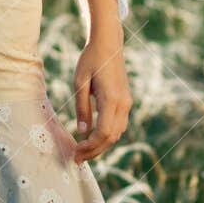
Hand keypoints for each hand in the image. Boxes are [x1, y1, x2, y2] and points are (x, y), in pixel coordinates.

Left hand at [72, 32, 130, 161]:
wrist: (108, 44)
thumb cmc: (91, 59)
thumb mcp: (80, 82)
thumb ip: (82, 108)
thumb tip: (82, 132)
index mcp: (111, 98)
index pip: (104, 132)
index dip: (90, 146)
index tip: (76, 152)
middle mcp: (123, 103)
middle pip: (112, 137)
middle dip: (95, 151)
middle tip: (77, 158)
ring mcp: (127, 102)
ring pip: (117, 133)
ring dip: (101, 145)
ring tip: (83, 151)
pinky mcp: (126, 101)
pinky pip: (118, 125)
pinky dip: (107, 136)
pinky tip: (93, 138)